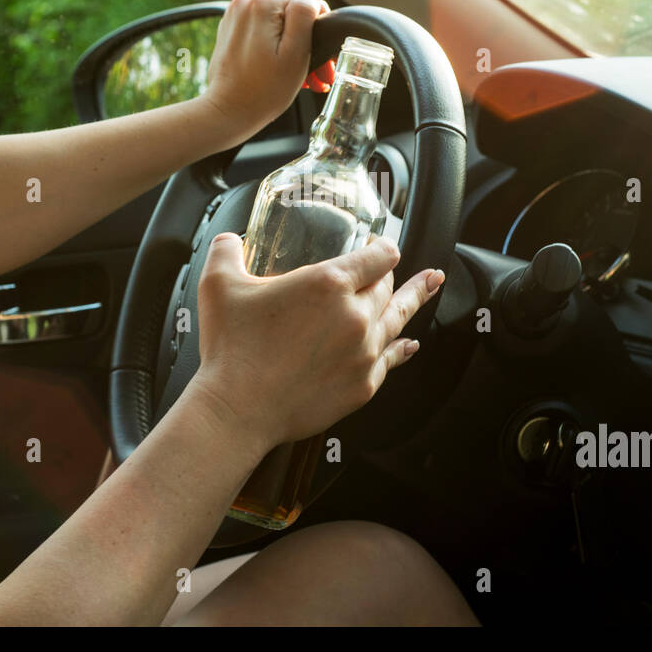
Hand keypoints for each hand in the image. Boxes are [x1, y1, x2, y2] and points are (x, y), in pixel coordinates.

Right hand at [192, 232, 443, 449]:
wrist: (237, 410)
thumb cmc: (230, 349)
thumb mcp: (219, 285)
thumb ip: (225, 251)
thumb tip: (228, 241)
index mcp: (329, 283)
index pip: (378, 256)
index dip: (382, 246)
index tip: (379, 244)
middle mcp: (356, 316)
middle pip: (387, 285)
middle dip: (388, 273)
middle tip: (389, 267)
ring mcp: (364, 353)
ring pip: (398, 319)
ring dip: (415, 298)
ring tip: (432, 283)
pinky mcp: (363, 386)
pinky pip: (392, 360)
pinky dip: (403, 348)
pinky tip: (409, 344)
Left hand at [201, 0, 331, 141]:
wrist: (229, 111)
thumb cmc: (264, 90)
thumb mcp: (296, 52)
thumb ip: (305, 14)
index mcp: (263, 3)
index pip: (307, 3)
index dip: (318, 31)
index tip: (321, 60)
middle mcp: (246, 2)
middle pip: (291, 15)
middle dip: (305, 42)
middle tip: (315, 75)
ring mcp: (236, 15)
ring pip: (278, 24)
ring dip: (292, 47)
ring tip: (299, 77)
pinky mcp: (231, 28)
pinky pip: (263, 31)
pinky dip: (274, 48)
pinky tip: (280, 70)